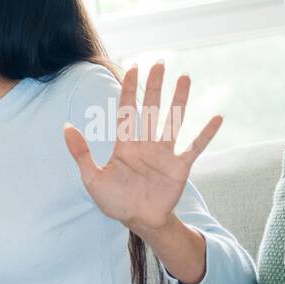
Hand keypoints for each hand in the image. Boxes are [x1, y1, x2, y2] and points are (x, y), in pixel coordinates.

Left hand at [63, 61, 222, 233]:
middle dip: (154, 87)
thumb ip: (81, 152)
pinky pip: (194, 147)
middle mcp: (146, 144)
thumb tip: (66, 126)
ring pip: (172, 121)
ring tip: (185, 78)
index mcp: (125, 145)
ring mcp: (164, 154)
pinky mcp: (179, 167)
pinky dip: (205, 134)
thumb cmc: (114, 200)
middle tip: (160, 63)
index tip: (134, 68)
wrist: (137, 220)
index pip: (127, 111)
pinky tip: (217, 118)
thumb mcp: (92, 177)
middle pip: (151, 109)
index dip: (129, 90)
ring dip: (179, 101)